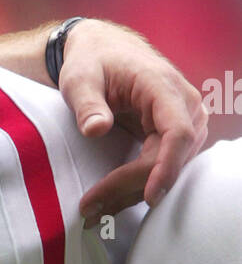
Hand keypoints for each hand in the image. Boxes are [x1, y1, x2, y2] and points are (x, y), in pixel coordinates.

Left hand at [58, 19, 207, 224]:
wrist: (103, 52)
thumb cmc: (92, 61)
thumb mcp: (79, 77)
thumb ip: (87, 102)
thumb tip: (95, 129)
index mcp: (163, 86)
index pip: (178, 132)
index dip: (166, 167)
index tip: (150, 196)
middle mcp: (184, 105)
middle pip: (169, 158)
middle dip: (131, 188)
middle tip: (90, 211)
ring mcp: (184, 121)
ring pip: (166, 168)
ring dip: (132, 193)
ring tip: (94, 211)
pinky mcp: (174, 136)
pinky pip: (161, 167)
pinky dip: (136, 186)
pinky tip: (109, 202)